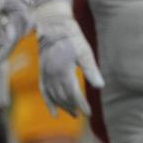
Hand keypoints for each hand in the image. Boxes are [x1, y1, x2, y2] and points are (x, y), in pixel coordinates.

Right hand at [34, 0, 102, 116]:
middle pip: (63, 97)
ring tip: (73, 114)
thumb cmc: (73, 39)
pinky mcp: (42, 74)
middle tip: (82, 114)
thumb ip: (92, 70)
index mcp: (64, 70)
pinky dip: (49, 104)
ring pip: (54, 96)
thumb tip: (100, 86)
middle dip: (73, 107)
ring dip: (63, 107)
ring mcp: (46, 75)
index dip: (81, 104)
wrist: (54, 28)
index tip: (89, 113)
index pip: (73, 93)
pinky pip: (44, 92)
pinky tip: (54, 114)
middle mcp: (52, 75)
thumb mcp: (85, 52)